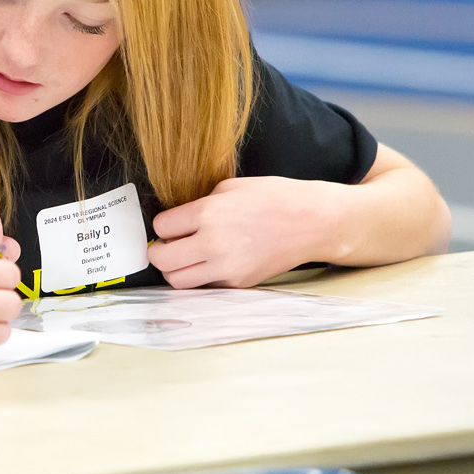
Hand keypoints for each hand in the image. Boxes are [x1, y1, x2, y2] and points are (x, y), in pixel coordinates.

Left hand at [148, 176, 347, 287]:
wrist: (314, 222)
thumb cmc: (276, 197)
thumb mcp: (231, 187)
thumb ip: (200, 204)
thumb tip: (179, 219)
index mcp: (208, 214)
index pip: (161, 228)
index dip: (162, 225)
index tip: (170, 223)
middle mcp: (213, 244)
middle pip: (161, 260)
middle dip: (159, 251)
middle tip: (168, 244)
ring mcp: (227, 268)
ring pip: (177, 281)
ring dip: (174, 269)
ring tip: (186, 256)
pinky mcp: (239, 283)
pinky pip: (205, 286)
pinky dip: (200, 277)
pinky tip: (211, 262)